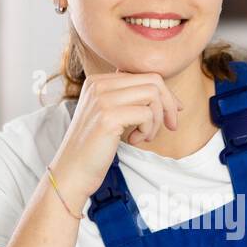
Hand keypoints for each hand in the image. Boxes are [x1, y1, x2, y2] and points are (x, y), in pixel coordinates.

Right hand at [48, 68, 184, 209]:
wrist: (73, 171)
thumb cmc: (94, 147)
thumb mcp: (108, 114)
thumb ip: (126, 98)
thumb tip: (162, 90)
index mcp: (98, 81)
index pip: (144, 75)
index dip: (165, 94)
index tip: (173, 112)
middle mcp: (98, 84)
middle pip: (153, 80)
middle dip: (168, 104)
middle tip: (170, 126)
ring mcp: (102, 99)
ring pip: (153, 95)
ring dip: (157, 119)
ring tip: (146, 136)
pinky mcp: (108, 117)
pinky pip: (146, 115)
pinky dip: (148, 130)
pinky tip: (134, 141)